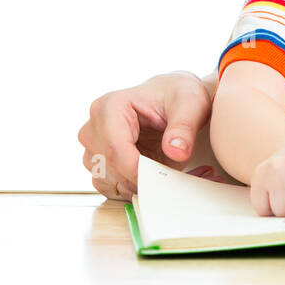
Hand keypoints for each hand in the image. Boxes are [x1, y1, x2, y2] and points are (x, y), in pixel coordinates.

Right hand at [77, 71, 212, 200]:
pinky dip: (133, 189)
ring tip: (166, 171)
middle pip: (109, 167)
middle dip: (140, 178)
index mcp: (110, 106)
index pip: (115, 148)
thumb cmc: (177, 95)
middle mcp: (94, 127)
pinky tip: (154, 176)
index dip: (135, 168)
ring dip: (137, 184)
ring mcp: (93, 147)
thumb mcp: (191, 104)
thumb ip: (184, 127)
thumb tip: (177, 152)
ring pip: (108, 180)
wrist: (172, 99)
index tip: (159, 178)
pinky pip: (110, 188)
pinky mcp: (98, 164)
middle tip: (170, 175)